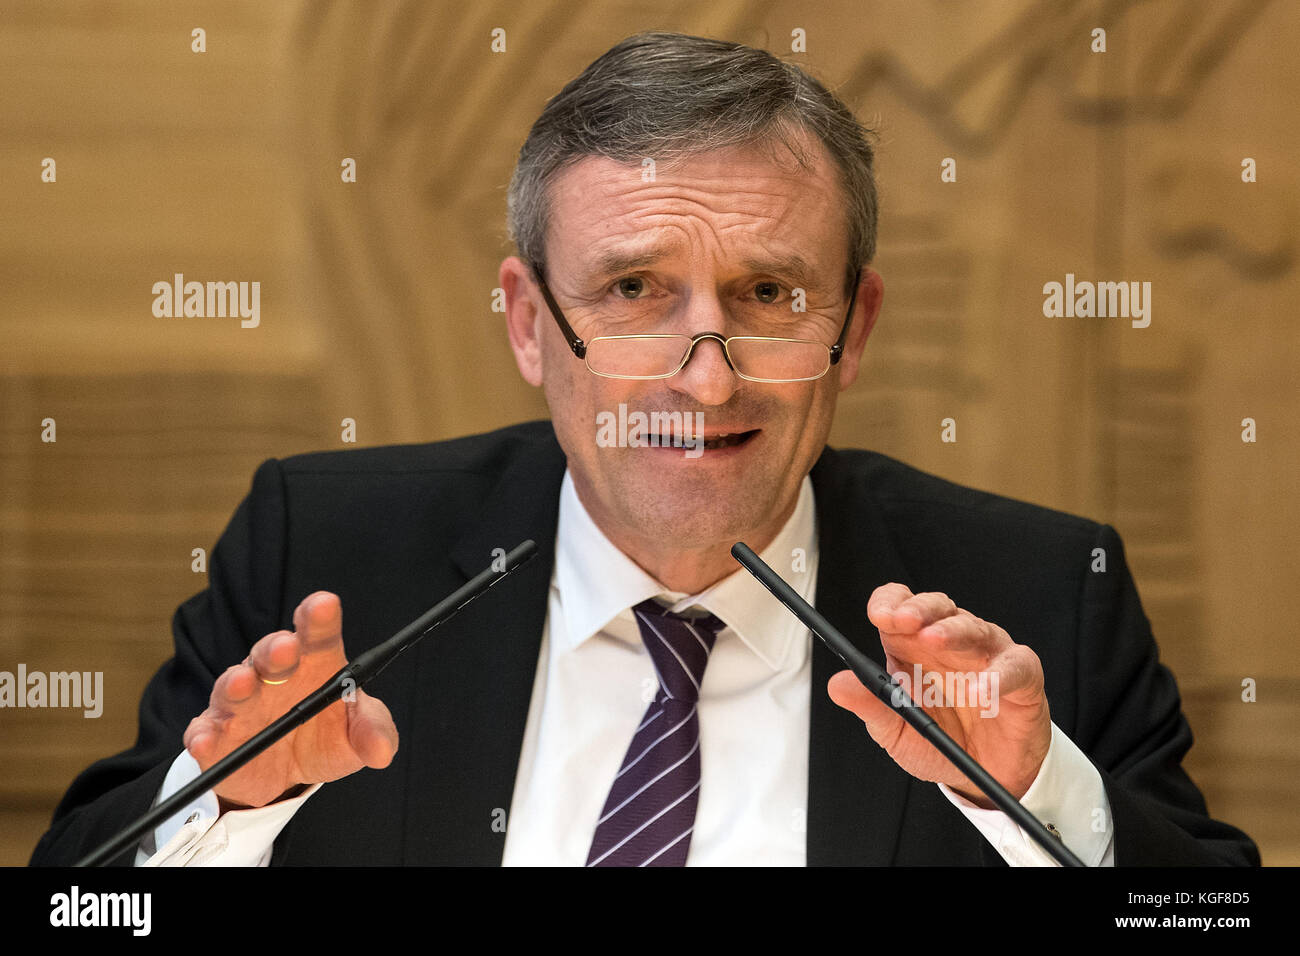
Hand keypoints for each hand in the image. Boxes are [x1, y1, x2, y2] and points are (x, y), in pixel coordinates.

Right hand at [183, 591, 398, 810]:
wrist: (286, 778)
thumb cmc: (324, 738)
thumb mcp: (355, 738)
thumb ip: (372, 733)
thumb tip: (383, 750)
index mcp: (314, 664)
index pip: (317, 634)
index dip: (319, 617)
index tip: (325, 604)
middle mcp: (273, 677)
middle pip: (271, 653)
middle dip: (277, 648)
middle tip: (287, 647)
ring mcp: (241, 706)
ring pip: (233, 687)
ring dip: (236, 683)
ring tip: (242, 682)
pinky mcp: (216, 738)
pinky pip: (205, 733)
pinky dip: (203, 736)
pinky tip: (204, 739)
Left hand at [826, 583, 1050, 806]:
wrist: (987, 775)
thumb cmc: (941, 742)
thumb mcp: (897, 731)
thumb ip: (871, 707)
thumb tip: (837, 685)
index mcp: (914, 648)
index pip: (901, 607)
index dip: (890, 603)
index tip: (878, 616)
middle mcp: (950, 642)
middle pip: (936, 608)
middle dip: (918, 609)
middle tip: (901, 620)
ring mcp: (987, 655)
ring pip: (972, 627)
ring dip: (952, 631)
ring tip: (933, 640)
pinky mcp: (1021, 676)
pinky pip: (1014, 665)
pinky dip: (996, 676)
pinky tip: (979, 690)